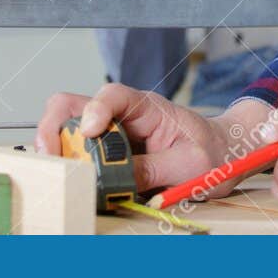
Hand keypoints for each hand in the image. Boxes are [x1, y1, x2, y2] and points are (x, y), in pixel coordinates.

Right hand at [35, 84, 274, 195]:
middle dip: (55, 131)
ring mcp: (112, 134)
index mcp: (146, 108)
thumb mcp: (188, 165)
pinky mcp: (108, 154)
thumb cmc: (210, 152)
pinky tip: (75, 183)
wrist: (223, 156)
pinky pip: (78, 155)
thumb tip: (115, 181)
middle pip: (72, 107)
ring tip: (62, 175)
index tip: (89, 133)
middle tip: (54, 161)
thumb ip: (151, 171)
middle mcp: (122, 116)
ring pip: (68, 130)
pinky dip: (69, 168)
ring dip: (59, 152)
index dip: (94, 109)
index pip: (112, 94)